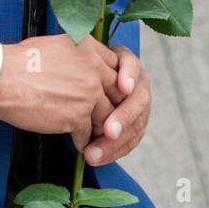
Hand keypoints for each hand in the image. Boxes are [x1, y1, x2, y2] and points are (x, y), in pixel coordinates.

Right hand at [0, 33, 127, 147]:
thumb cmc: (19, 61)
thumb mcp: (56, 45)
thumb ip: (78, 56)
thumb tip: (84, 68)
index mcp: (88, 46)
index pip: (117, 68)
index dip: (114, 85)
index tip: (108, 96)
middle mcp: (93, 68)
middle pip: (117, 94)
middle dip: (112, 109)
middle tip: (105, 120)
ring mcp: (88, 92)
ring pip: (107, 117)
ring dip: (99, 128)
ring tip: (91, 135)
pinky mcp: (78, 116)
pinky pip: (88, 133)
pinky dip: (82, 140)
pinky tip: (74, 141)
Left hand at [82, 46, 151, 166]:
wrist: (70, 88)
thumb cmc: (69, 71)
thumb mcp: (76, 60)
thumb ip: (79, 58)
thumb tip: (73, 49)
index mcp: (124, 61)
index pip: (131, 64)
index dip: (129, 75)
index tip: (122, 86)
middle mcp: (137, 82)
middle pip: (138, 99)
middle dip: (123, 116)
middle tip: (108, 132)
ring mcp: (139, 105)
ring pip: (136, 125)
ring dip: (114, 142)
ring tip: (92, 153)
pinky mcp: (136, 124)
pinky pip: (130, 140)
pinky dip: (113, 151)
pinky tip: (96, 158)